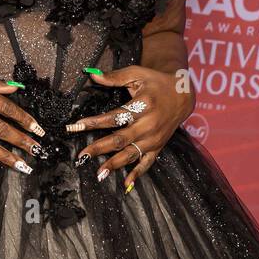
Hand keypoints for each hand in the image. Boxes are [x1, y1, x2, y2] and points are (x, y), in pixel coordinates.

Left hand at [65, 65, 194, 192]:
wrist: (182, 94)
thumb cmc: (156, 82)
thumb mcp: (137, 74)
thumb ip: (114, 77)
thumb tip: (92, 76)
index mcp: (143, 105)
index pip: (114, 116)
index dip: (94, 122)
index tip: (76, 126)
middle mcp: (149, 124)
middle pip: (120, 139)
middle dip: (99, 147)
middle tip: (82, 155)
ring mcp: (154, 138)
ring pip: (131, 154)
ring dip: (114, 164)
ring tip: (99, 173)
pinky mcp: (158, 146)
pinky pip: (147, 163)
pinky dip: (137, 174)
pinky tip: (126, 185)